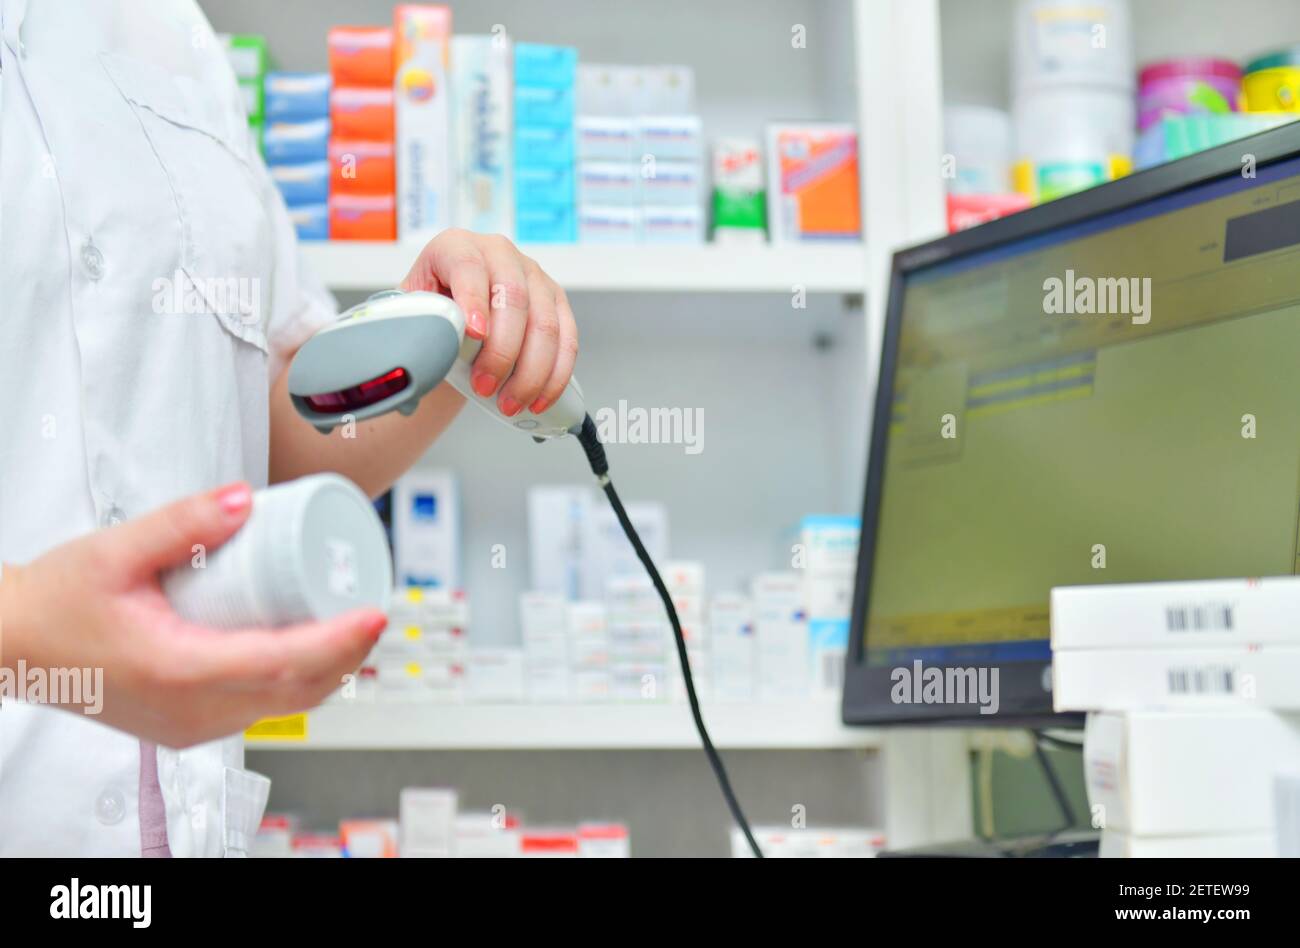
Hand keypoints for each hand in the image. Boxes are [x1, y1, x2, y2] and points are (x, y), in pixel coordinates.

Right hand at [0, 483, 385, 747]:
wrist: (10, 646)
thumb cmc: (54, 604)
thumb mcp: (114, 550)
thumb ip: (181, 522)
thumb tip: (244, 501)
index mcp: (178, 670)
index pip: (283, 663)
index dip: (338, 641)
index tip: (373, 613)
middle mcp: (192, 710)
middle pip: (297, 691)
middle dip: (347, 653)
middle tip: (374, 607)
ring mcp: (191, 726)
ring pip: (283, 704)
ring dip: (326, 668)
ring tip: (351, 623)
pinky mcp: (188, 725)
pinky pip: (259, 707)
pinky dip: (295, 680)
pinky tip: (308, 647)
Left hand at [402, 229, 578, 416]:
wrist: (453, 315)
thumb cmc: (433, 311)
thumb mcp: (414, 310)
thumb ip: (416, 321)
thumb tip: (424, 346)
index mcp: (457, 246)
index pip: (469, 266)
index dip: (473, 300)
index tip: (473, 335)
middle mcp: (500, 254)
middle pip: (514, 298)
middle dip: (502, 350)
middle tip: (485, 386)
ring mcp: (534, 276)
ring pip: (545, 324)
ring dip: (530, 372)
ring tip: (509, 402)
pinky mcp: (556, 302)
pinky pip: (567, 340)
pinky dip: (554, 376)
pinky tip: (537, 399)